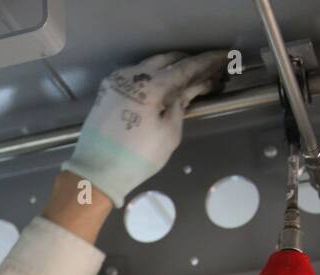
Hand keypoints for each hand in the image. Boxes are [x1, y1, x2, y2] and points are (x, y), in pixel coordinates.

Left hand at [63, 51, 226, 208]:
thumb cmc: (137, 158)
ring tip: (190, 78)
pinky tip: (165, 85)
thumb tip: (183, 93)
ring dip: (172, 69)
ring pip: (151, 65)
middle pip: (168, 60)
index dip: (207, 62)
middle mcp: (132, 75)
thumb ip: (180, 106)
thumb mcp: (169, 134)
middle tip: (208, 70)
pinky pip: (137, 76)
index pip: (186, 67)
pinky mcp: (109, 90)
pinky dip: (154, 77)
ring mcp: (118, 80)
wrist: (96, 171)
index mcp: (150, 85)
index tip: (223, 58)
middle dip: (190, 64)